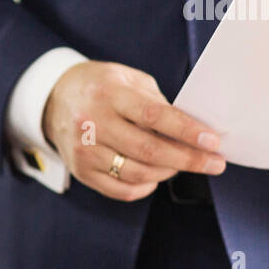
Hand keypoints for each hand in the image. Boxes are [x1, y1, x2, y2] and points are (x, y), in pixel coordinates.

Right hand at [42, 61, 225, 200]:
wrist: (53, 98)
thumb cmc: (100, 87)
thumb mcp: (127, 79)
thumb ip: (156, 102)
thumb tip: (192, 130)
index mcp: (108, 94)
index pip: (154, 115)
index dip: (187, 131)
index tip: (213, 142)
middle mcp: (92, 123)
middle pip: (148, 150)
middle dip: (188, 160)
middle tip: (215, 163)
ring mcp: (83, 150)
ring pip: (136, 173)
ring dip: (168, 173)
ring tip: (181, 165)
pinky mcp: (80, 171)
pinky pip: (120, 189)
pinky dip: (145, 187)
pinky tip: (155, 177)